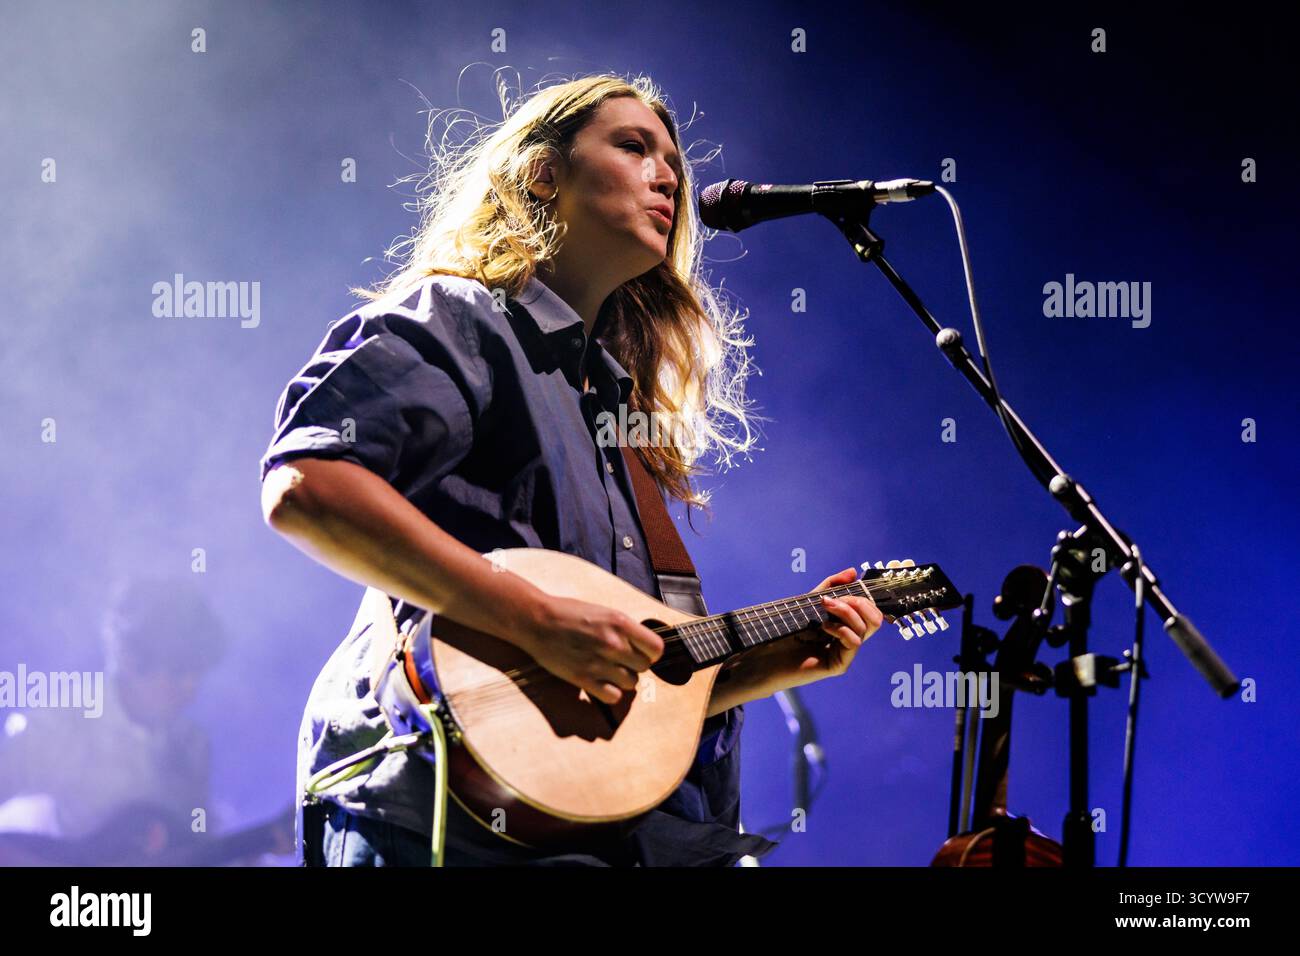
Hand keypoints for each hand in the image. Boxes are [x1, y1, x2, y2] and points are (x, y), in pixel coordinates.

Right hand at [518, 595, 664, 704]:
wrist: (537, 621)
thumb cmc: (569, 613)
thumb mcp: (603, 611)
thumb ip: (624, 628)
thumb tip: (642, 646)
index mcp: (620, 622)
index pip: (656, 648)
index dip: (650, 652)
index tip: (641, 652)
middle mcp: (613, 643)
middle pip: (644, 667)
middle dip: (634, 665)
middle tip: (620, 660)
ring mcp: (599, 663)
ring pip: (631, 683)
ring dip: (623, 679)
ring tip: (609, 670)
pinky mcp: (584, 679)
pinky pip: (613, 697)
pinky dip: (610, 693)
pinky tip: (601, 683)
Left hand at [728, 567, 882, 693]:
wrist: (764, 657)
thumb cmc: (784, 631)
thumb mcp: (809, 602)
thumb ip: (831, 587)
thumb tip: (854, 572)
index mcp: (846, 626)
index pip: (870, 610)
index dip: (863, 596)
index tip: (844, 587)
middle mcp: (849, 640)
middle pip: (876, 619)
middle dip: (858, 602)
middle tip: (833, 599)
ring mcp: (845, 654)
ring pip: (865, 628)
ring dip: (846, 611)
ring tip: (824, 606)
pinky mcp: (839, 666)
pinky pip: (854, 642)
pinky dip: (840, 628)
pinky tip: (823, 626)